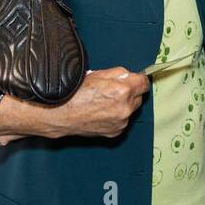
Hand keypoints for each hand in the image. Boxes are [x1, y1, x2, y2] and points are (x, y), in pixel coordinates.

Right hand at [34, 67, 149, 138]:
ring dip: (123, 105)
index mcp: (122, 91)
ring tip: (104, 102)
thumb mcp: (98, 74)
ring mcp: (121, 122)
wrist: (61, 114)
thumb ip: (119, 73)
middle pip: (139, 96)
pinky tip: (102, 112)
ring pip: (131, 109)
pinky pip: (123, 120)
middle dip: (130, 92)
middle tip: (113, 90)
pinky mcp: (116, 131)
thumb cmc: (75, 94)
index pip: (144, 83)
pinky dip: (117, 116)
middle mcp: (125, 108)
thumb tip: (130, 75)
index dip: (138, 79)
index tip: (135, 80)